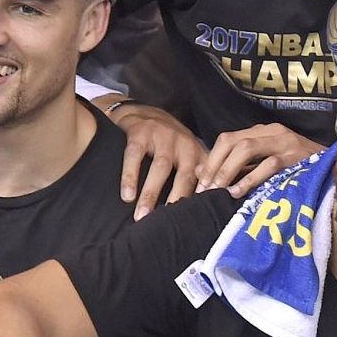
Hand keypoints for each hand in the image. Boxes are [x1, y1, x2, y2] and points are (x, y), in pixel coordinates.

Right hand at [110, 103, 207, 220]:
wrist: (142, 112)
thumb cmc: (169, 143)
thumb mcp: (189, 155)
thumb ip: (199, 177)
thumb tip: (208, 210)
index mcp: (199, 154)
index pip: (205, 179)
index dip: (204, 199)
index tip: (199, 221)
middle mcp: (185, 144)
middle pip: (185, 176)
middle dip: (178, 201)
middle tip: (169, 224)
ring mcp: (163, 137)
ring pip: (160, 168)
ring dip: (151, 194)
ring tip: (142, 216)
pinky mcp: (140, 133)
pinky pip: (134, 157)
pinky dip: (130, 177)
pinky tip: (127, 195)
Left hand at [197, 124, 326, 197]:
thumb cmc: (301, 173)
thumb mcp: (267, 166)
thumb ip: (240, 168)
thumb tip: (201, 171)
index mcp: (265, 131)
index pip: (228, 138)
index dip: (211, 159)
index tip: (201, 182)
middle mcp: (274, 131)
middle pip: (232, 140)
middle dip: (214, 164)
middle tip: (205, 188)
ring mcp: (286, 142)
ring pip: (246, 148)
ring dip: (227, 170)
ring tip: (217, 190)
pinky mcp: (297, 157)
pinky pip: (268, 165)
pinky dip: (250, 179)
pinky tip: (238, 192)